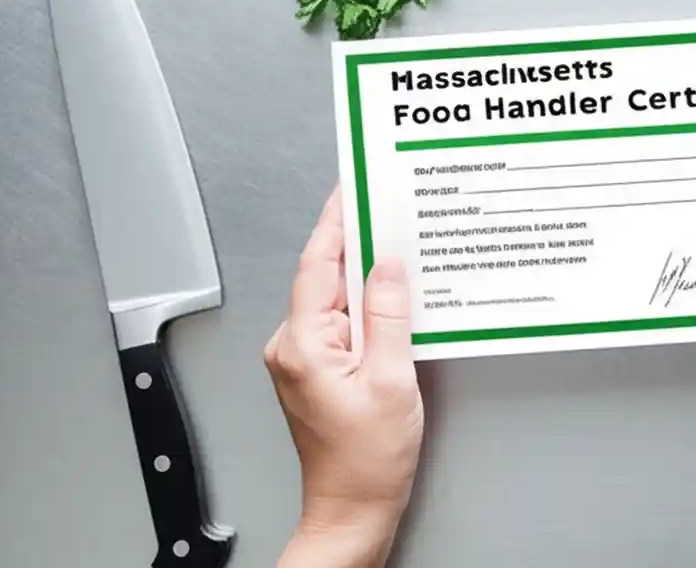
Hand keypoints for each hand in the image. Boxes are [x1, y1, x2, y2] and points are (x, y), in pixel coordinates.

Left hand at [265, 189, 422, 567]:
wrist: (352, 509)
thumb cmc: (367, 460)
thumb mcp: (392, 380)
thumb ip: (391, 316)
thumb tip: (390, 266)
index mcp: (303, 344)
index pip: (318, 263)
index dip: (337, 221)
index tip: (353, 187)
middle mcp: (292, 346)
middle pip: (327, 277)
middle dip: (359, 243)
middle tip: (391, 211)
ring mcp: (302, 358)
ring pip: (337, 300)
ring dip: (367, 277)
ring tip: (402, 254)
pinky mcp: (318, 370)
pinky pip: (342, 323)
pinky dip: (367, 306)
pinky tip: (395, 302)